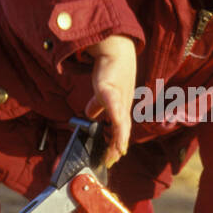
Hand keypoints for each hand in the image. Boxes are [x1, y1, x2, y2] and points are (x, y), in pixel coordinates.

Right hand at [83, 34, 136, 167]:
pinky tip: (116, 132)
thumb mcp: (103, 93)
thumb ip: (97, 105)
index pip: (119, 130)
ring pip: (121, 125)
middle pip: (121, 132)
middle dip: (116, 148)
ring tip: (115, 153)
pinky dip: (117, 125)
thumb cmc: (111, 71)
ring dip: (118, 140)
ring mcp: (119, 100)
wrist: (115, 51)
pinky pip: (115, 111)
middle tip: (111, 161)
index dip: (115, 144)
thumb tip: (89, 115)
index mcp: (120, 108)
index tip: (110, 158)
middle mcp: (123, 107)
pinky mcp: (111, 91)